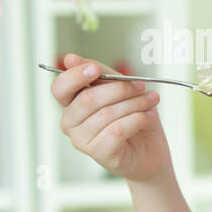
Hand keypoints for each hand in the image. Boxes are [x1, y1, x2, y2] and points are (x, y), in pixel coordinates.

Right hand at [51, 53, 171, 182]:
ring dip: (134, 103)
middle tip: (141, 85)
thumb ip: (98, 72)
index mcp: (71, 103)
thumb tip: (70, 58)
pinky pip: (117, 130)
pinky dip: (137, 119)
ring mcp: (82, 141)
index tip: (95, 69)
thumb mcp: (119, 87)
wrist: (150, 150)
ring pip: (106, 113)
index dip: (75, 77)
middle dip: (119, 88)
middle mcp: (70, 123)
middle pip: (87, 99)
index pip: (60, 88)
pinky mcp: (99, 153)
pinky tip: (147, 116)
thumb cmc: (132, 117)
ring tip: (151, 100)